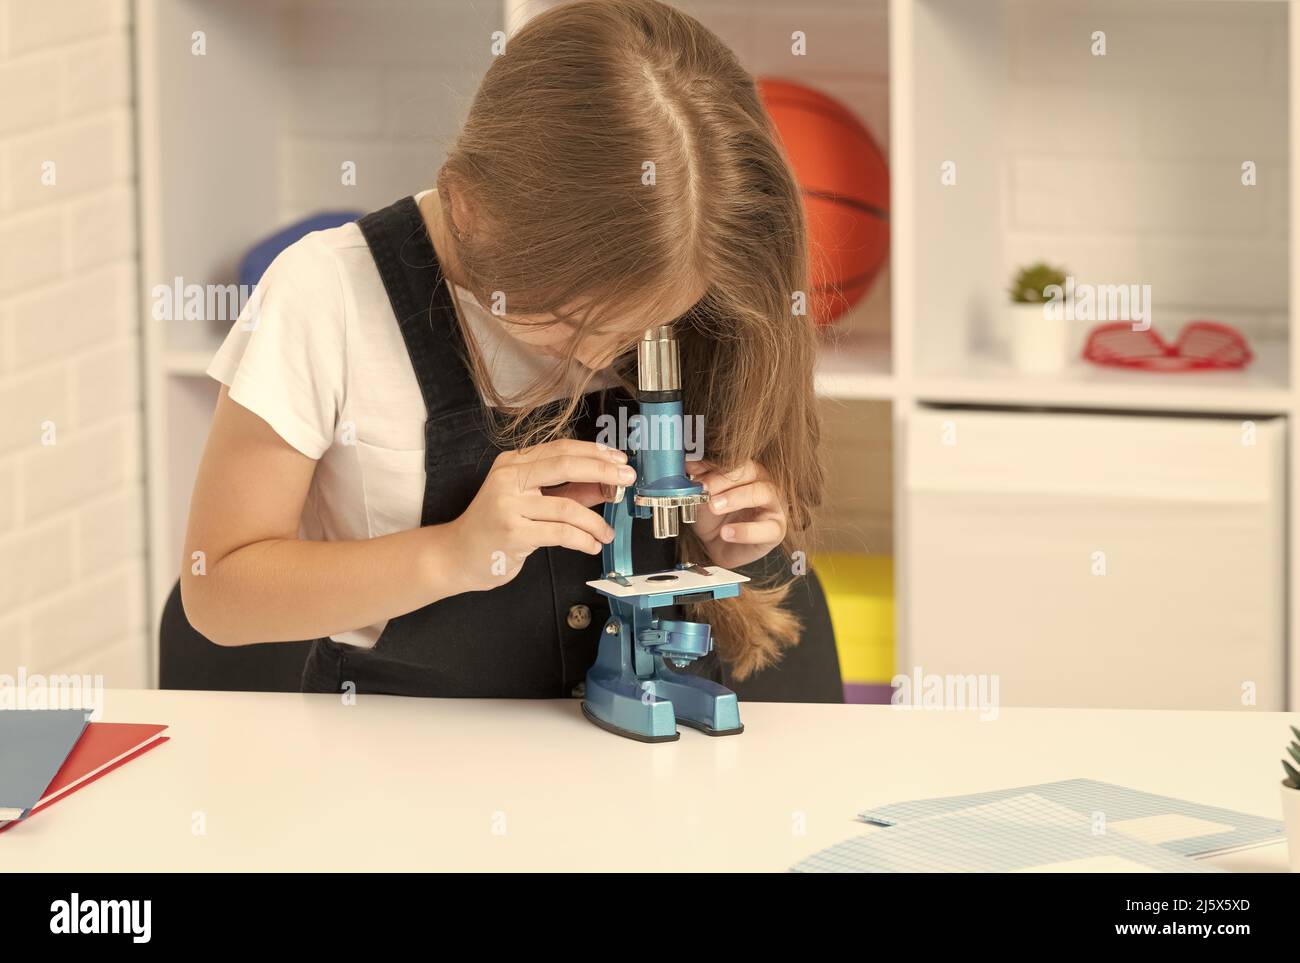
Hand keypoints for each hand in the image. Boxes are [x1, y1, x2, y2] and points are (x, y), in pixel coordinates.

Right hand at [446, 440, 635, 592]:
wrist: (457, 555)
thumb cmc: (496, 526)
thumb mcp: (531, 501)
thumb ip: (567, 491)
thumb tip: (606, 485)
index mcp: (513, 463)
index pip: (561, 449)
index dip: (594, 453)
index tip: (619, 461)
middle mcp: (508, 478)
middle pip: (565, 465)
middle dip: (602, 471)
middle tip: (626, 480)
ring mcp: (508, 505)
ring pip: (567, 507)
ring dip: (595, 522)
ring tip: (606, 533)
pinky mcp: (512, 533)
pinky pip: (560, 533)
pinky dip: (582, 540)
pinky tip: (592, 545)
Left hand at [687, 459, 786, 569]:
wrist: (719, 547)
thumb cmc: (716, 519)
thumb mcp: (703, 498)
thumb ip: (701, 481)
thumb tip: (690, 464)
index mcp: (749, 472)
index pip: (736, 461)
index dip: (716, 467)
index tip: (696, 475)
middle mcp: (765, 484)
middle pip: (751, 471)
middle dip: (724, 479)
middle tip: (705, 490)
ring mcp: (774, 506)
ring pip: (763, 493)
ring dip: (736, 498)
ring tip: (714, 507)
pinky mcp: (776, 530)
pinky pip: (767, 528)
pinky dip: (745, 531)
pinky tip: (726, 532)